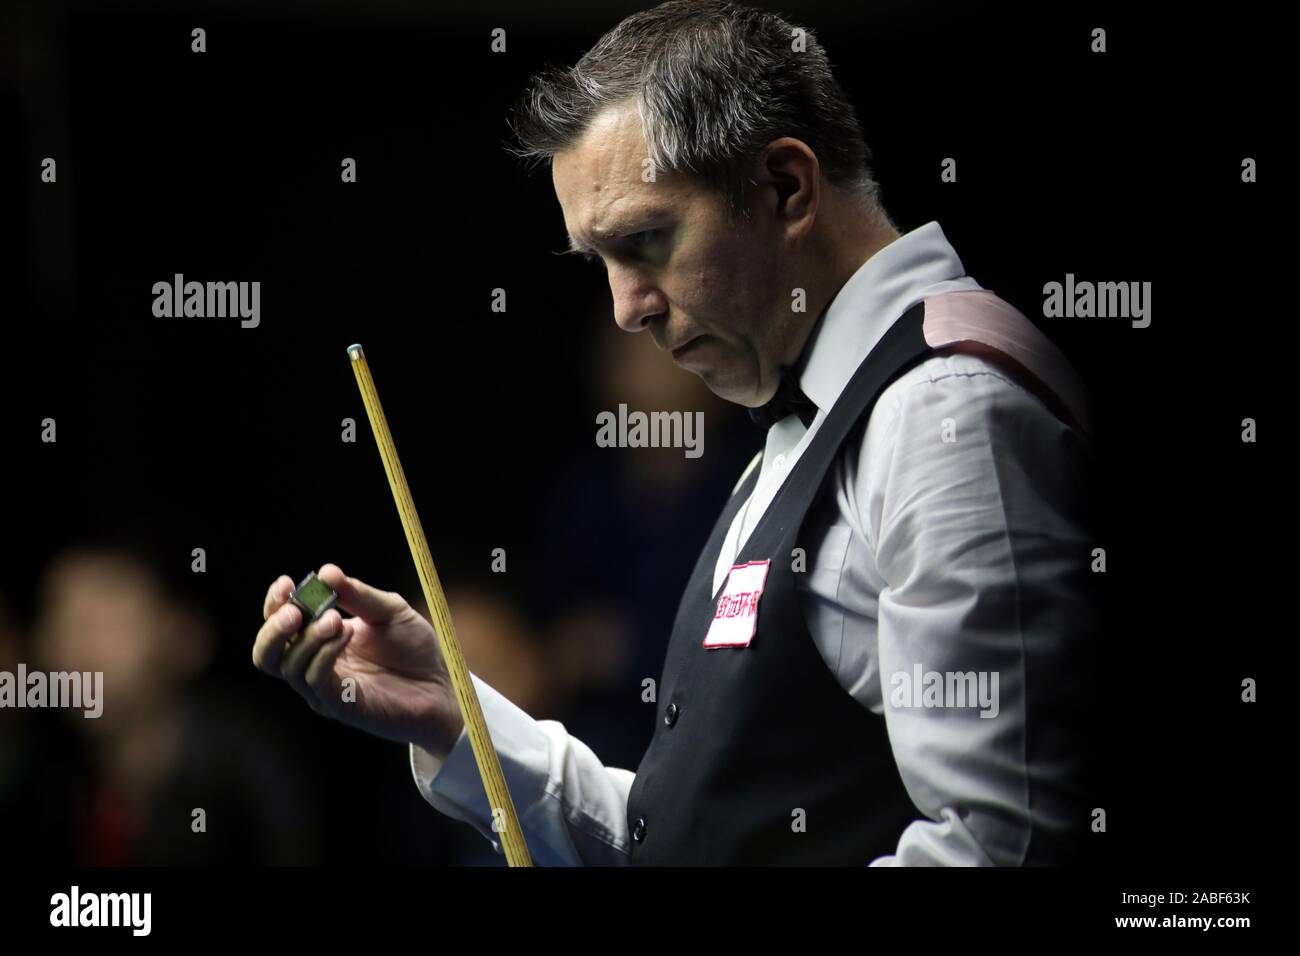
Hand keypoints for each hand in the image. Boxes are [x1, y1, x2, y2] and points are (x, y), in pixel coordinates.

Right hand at [252, 563, 464, 758]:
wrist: (442, 686)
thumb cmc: (414, 649)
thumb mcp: (389, 611)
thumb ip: (358, 595)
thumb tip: (326, 572)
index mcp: (319, 641)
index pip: (279, 625)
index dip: (274, 604)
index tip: (285, 583)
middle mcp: (314, 667)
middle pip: (266, 654)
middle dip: (273, 628)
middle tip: (296, 610)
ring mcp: (324, 690)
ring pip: (288, 667)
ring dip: (306, 638)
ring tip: (335, 620)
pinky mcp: (340, 707)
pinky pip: (315, 681)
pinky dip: (324, 654)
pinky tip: (346, 634)